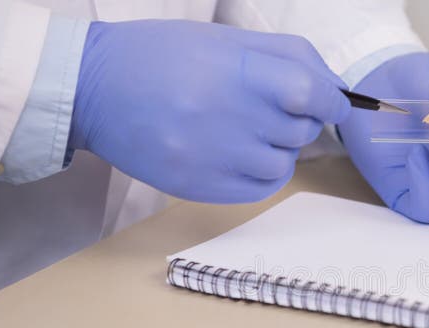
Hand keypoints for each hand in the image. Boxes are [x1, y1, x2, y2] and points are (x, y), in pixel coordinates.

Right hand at [69, 20, 350, 202]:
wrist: (93, 89)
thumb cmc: (160, 56)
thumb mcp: (222, 39)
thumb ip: (287, 56)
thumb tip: (336, 88)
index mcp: (231, 71)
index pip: (309, 93)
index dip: (332, 101)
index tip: (335, 104)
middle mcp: (225, 117)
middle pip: (301, 130)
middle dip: (301, 119)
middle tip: (271, 107)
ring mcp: (212, 157)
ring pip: (285, 162)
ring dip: (281, 147)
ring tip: (249, 129)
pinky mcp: (201, 186)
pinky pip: (262, 187)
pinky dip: (265, 172)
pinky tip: (242, 153)